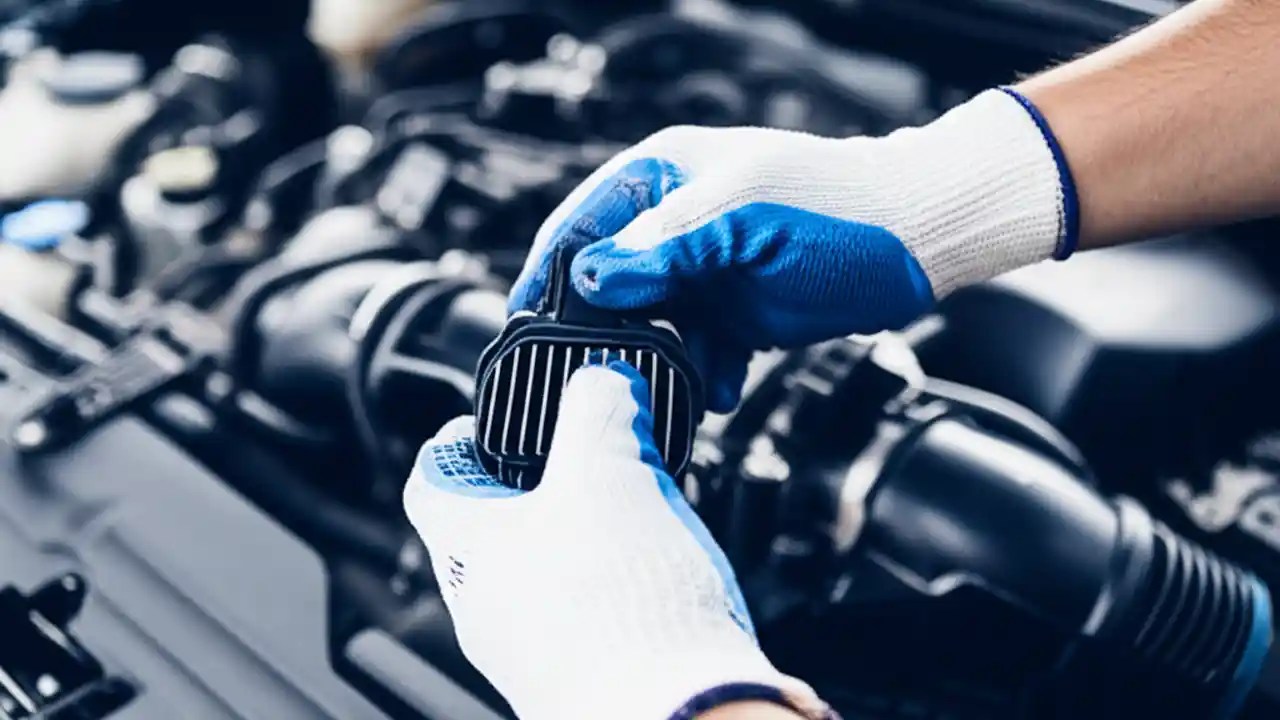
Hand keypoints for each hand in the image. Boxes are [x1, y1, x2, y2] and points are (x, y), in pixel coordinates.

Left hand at [404, 362, 830, 719]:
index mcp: (469, 550)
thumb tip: (602, 382)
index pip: (430, 482)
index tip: (484, 422)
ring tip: (636, 514)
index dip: (454, 441)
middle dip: (538, 488)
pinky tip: (657, 575)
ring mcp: (531, 653)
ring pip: (541, 575)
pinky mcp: (581, 680)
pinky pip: (583, 617)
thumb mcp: (609, 468)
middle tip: (586, 460)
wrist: (678, 717)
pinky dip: (612, 586)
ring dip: (581, 538)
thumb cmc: (622, 607)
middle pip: (490, 530)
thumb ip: (600, 408)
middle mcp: (487, 609)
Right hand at [510, 89, 1073, 411]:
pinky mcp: (732, 312)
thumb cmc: (838, 209)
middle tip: (595, 376)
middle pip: (608, 283)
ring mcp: (702, 270)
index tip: (526, 325)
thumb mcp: (742, 223)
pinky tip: (714, 391)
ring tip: (664, 390)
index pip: (581, 226)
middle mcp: (673, 224)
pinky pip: (694, 350)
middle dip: (605, 332)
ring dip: (655, 361)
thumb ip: (664, 251)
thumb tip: (590, 278)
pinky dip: (699, 374)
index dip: (550, 275)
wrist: (918, 241)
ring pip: (650, 326)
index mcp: (662, 179)